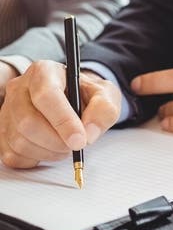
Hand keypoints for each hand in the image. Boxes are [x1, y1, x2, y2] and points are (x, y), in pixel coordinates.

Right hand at [0, 61, 120, 168]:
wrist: (74, 100)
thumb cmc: (86, 95)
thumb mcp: (105, 95)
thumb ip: (104, 110)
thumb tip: (89, 134)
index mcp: (44, 71)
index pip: (46, 95)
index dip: (63, 121)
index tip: (80, 140)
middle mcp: (20, 88)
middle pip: (28, 122)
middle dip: (57, 141)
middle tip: (77, 145)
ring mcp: (7, 111)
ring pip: (20, 141)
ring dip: (49, 152)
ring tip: (66, 144)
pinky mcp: (2, 133)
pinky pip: (14, 155)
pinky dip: (36, 159)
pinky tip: (50, 148)